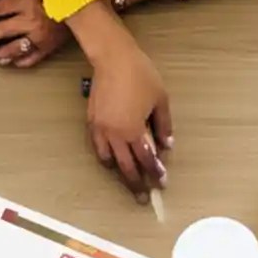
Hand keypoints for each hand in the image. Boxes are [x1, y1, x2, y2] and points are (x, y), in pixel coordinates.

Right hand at [67, 0, 171, 202]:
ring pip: (108, 159)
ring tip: (127, 178)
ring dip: (119, 171)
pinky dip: (107, 156)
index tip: (161, 184)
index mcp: (132, 129)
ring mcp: (100, 129)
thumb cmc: (140, 76)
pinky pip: (99, 147)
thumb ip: (163, 126)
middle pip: (125, 167)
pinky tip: (113, 158)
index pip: (145, 159)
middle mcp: (114, 134)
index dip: (154, 173)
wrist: (113, 60)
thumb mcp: (161, 100)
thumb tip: (166, 144)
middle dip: (135, 183)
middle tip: (142, 197)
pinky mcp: (92, 122)